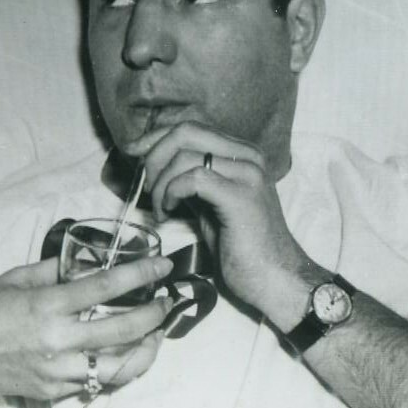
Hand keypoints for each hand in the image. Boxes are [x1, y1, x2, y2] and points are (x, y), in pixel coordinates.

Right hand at [0, 256, 173, 401]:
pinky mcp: (53, 392)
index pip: (106, 287)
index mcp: (47, 306)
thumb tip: (88, 262)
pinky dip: (113, 367)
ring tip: (154, 336)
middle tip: (166, 303)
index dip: (141, 275)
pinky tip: (120, 353)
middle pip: (124, 330)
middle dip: (155, 315)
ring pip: (120, 368)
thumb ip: (55, 271)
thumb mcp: (15, 279)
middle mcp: (58, 341)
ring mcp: (58, 372)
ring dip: (145, 350)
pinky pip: (94, 381)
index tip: (163, 268)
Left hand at [124, 122, 319, 323]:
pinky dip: (171, 193)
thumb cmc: (241, 246)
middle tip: (146, 187)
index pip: (190, 128)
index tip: (133, 154)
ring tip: (161, 208)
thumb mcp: (210, 204)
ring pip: (185, 156)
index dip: (156, 138)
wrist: (275, 279)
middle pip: (186, 132)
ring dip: (160, 183)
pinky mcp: (240, 197)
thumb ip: (190, 180)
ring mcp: (248, 174)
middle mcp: (248, 157)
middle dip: (154, 155)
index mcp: (242, 154)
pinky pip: (192, 179)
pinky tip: (168, 212)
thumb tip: (153, 164)